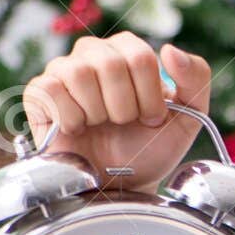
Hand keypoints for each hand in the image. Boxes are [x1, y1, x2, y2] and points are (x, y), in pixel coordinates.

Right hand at [22, 32, 212, 191]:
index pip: (141, 56)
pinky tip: (76, 128)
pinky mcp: (39, 92)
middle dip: (125, 106)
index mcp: (128, 50)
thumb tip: (170, 50)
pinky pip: (51, 89)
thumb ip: (195, 78)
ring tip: (100, 126)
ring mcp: (63, 69)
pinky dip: (70, 117)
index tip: (150, 117)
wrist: (120, 185)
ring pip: (80, 73)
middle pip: (110, 62)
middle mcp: (93, 52)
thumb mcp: (187, 116)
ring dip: (98, 112)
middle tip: (124, 124)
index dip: (149, 95)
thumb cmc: (149, 147)